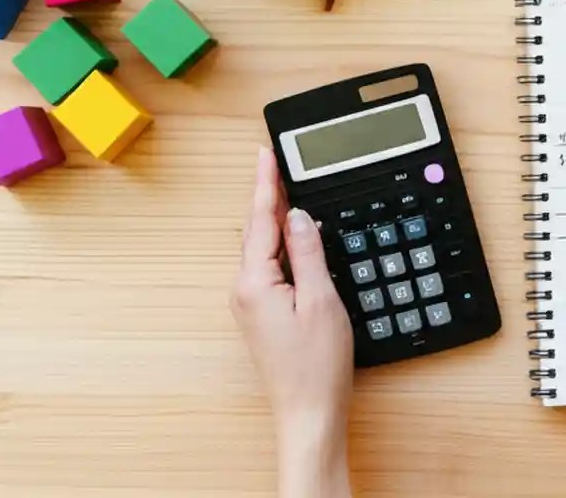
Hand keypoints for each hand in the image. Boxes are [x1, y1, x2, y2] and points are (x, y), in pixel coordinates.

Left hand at [232, 147, 353, 497]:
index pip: (263, 219)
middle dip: (269, 195)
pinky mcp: (263, 314)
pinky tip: (293, 237)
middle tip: (277, 162)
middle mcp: (245, 290)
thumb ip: (308, 253)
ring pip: (263, 248)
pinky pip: (269, 266)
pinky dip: (281, 244)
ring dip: (276, 219)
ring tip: (286, 189)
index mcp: (255, 282)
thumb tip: (299, 217)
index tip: (266, 153)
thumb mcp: (320, 300)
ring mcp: (252, 303)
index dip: (268, 183)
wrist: (308, 412)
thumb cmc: (316, 366)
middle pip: (258, 230)